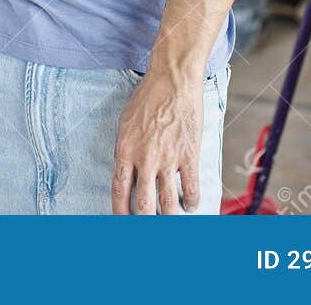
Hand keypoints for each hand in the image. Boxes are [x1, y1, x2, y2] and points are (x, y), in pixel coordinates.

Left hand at [112, 68, 204, 213]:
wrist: (172, 81)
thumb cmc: (147, 98)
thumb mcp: (125, 123)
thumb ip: (125, 149)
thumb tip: (125, 170)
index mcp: (125, 151)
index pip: (119, 191)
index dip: (120, 212)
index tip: (122, 223)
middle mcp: (145, 159)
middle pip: (143, 204)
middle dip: (144, 223)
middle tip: (147, 229)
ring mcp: (168, 159)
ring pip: (168, 203)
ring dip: (169, 217)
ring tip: (171, 221)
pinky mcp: (189, 155)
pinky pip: (191, 188)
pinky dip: (191, 202)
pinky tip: (191, 205)